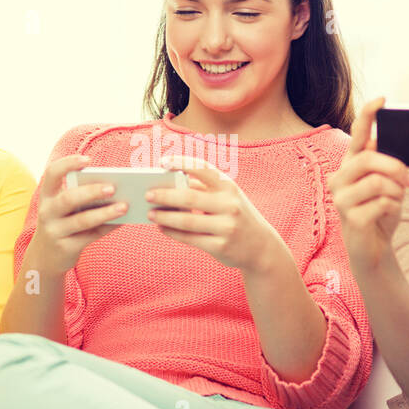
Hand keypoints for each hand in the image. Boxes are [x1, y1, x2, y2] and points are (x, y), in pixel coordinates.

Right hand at [27, 154, 128, 274]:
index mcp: (47, 196)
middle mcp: (47, 212)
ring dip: (105, 213)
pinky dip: (107, 228)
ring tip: (124, 207)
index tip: (87, 159)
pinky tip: (121, 222)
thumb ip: (80, 197)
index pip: (52, 173)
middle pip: (68, 199)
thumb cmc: (61, 223)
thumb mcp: (62, 209)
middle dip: (91, 192)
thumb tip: (115, 188)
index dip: (67, 164)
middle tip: (112, 188)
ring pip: (82, 220)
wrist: (44, 257)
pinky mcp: (65, 248)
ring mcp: (55, 231)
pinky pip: (90, 236)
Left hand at [144, 155, 283, 272]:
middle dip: (165, 195)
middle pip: (189, 197)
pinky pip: (190, 239)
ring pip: (187, 221)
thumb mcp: (227, 197)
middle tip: (147, 194)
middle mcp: (230, 205)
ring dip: (165, 217)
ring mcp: (226, 227)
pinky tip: (162, 228)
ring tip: (150, 214)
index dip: (182, 163)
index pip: (203, 168)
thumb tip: (168, 185)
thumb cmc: (236, 216)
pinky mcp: (220, 247)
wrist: (261, 247)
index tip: (162, 162)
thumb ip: (203, 189)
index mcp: (229, 187)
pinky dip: (172, 233)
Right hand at [328, 96, 408, 270]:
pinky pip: (382, 203)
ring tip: (397, 199)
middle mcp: (338, 177)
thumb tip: (389, 143)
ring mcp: (341, 198)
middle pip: (368, 158)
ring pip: (378, 182)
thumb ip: (385, 163)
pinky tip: (389, 213)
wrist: (373, 247)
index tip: (382, 100)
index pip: (356, 134)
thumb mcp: (386, 183)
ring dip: (397, 191)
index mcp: (349, 164)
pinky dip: (394, 207)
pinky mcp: (350, 218)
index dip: (367, 115)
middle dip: (394, 166)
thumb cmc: (380, 210)